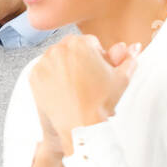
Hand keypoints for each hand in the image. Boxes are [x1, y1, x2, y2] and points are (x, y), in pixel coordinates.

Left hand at [29, 35, 139, 155]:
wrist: (80, 124)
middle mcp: (58, 49)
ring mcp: (43, 62)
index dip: (98, 57)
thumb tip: (132, 47)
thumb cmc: (102, 101)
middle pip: (72, 48)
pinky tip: (63, 89)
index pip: (91, 43)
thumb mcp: (122, 77)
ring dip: (66, 66)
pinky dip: (52, 77)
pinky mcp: (33, 76)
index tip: (99, 70)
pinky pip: (44, 70)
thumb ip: (128, 58)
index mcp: (80, 43)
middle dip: (81, 59)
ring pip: (57, 58)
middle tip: (88, 78)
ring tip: (77, 85)